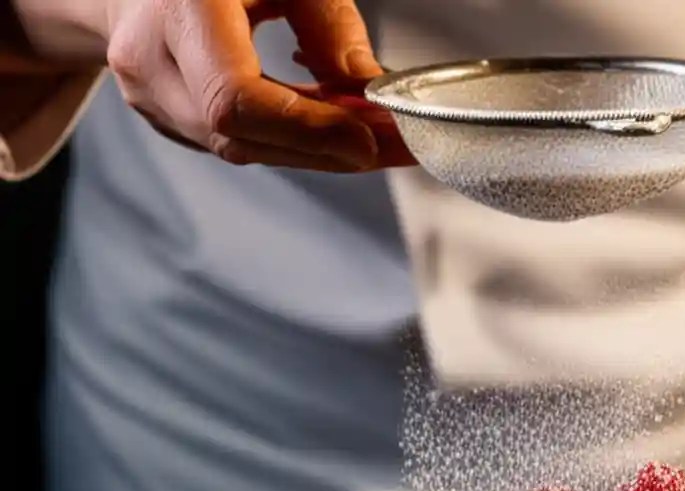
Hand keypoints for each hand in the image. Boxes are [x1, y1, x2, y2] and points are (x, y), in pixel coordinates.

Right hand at [20, 0, 413, 170]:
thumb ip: (328, 24)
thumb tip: (371, 87)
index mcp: (177, 9)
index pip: (236, 99)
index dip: (307, 130)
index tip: (368, 140)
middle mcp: (150, 61)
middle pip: (246, 136)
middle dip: (329, 147)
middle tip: (402, 143)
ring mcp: (149, 96)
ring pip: (245, 147)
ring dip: (318, 149)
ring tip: (382, 137)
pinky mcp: (166, 117)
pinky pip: (238, 140)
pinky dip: (292, 139)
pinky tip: (338, 128)